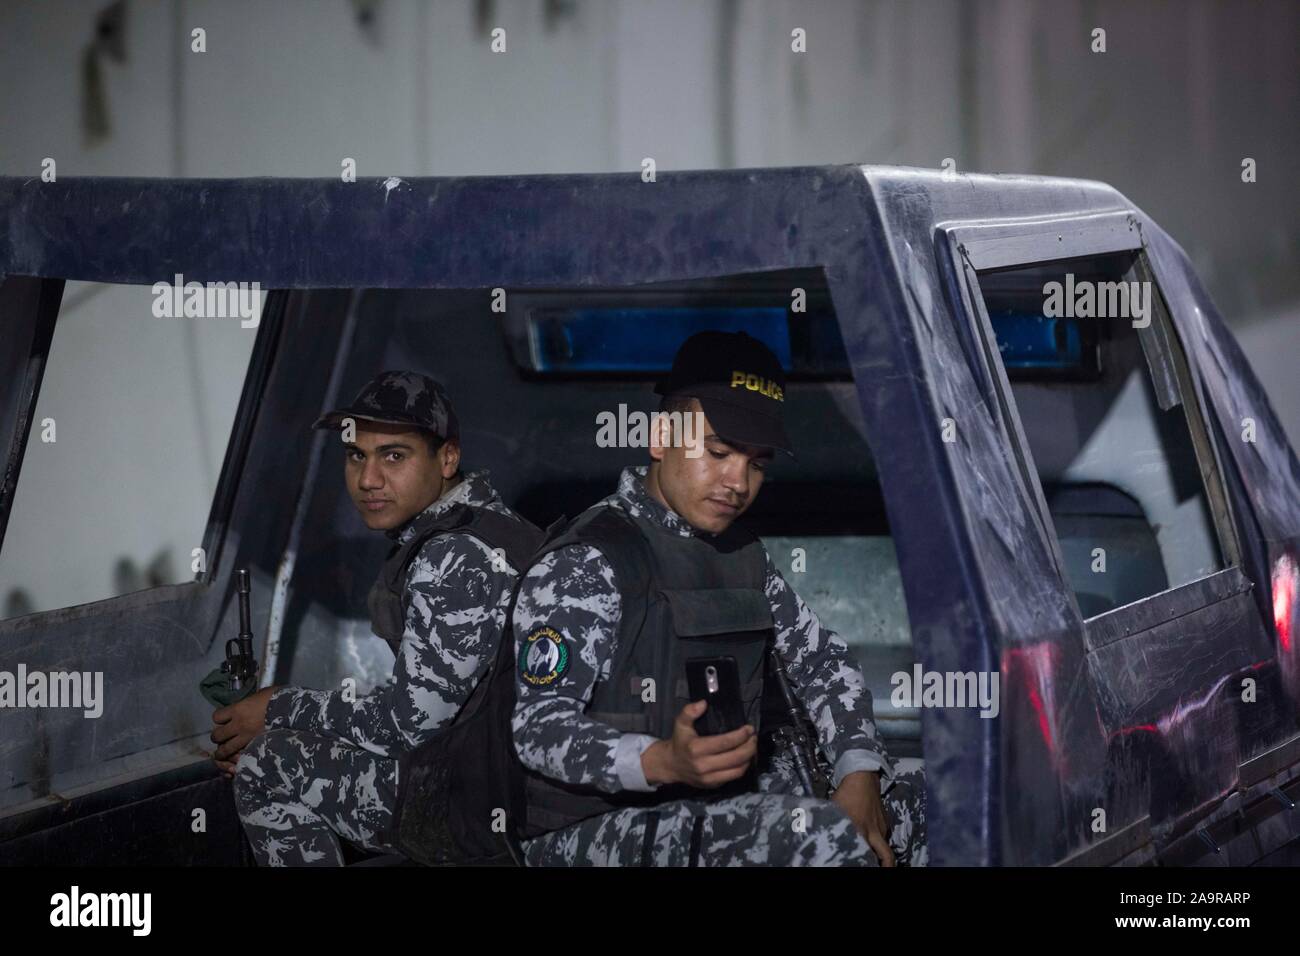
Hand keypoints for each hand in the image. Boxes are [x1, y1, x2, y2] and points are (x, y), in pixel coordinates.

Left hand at [211, 686, 278, 770]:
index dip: (219, 719)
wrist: (291, 710)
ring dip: (222, 751)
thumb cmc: (276, 698)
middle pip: (217, 736)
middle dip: (218, 736)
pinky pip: (240, 754)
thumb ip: (247, 703)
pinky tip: (239, 755)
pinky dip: (237, 755)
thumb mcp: (259, 695)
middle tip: (223, 736)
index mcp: (238, 710)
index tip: (224, 719)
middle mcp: (238, 725)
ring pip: (225, 749)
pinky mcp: (255, 746)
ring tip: (223, 752)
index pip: (217, 717)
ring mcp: (246, 738)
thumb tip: (245, 705)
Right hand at [641, 700, 757, 787]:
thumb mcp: (681, 724)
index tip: (749, 728)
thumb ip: (689, 711)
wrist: (671, 765)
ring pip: (738, 770)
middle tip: (754, 738)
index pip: (725, 742)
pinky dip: (742, 767)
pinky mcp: (713, 785)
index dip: (741, 735)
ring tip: (752, 747)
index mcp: (696, 748)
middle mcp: (704, 765)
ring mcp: (709, 778)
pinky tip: (745, 758)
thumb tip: (704, 703)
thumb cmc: (679, 742)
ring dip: (749, 758)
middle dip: (749, 747)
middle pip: (735, 758)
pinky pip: (733, 777)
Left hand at [832, 770, 894, 865]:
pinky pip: (883, 835)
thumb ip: (831, 824)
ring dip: (880, 853)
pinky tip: (870, 839)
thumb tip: (818, 835)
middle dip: (885, 866)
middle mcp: (874, 832)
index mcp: (860, 830)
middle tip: (877, 867)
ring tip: (872, 858)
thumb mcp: (833, 810)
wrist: (862, 777)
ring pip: (884, 846)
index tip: (857, 863)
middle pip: (886, 856)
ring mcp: (882, 827)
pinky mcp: (886, 821)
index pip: (864, 853)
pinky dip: (878, 840)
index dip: (864, 861)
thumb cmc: (845, 794)